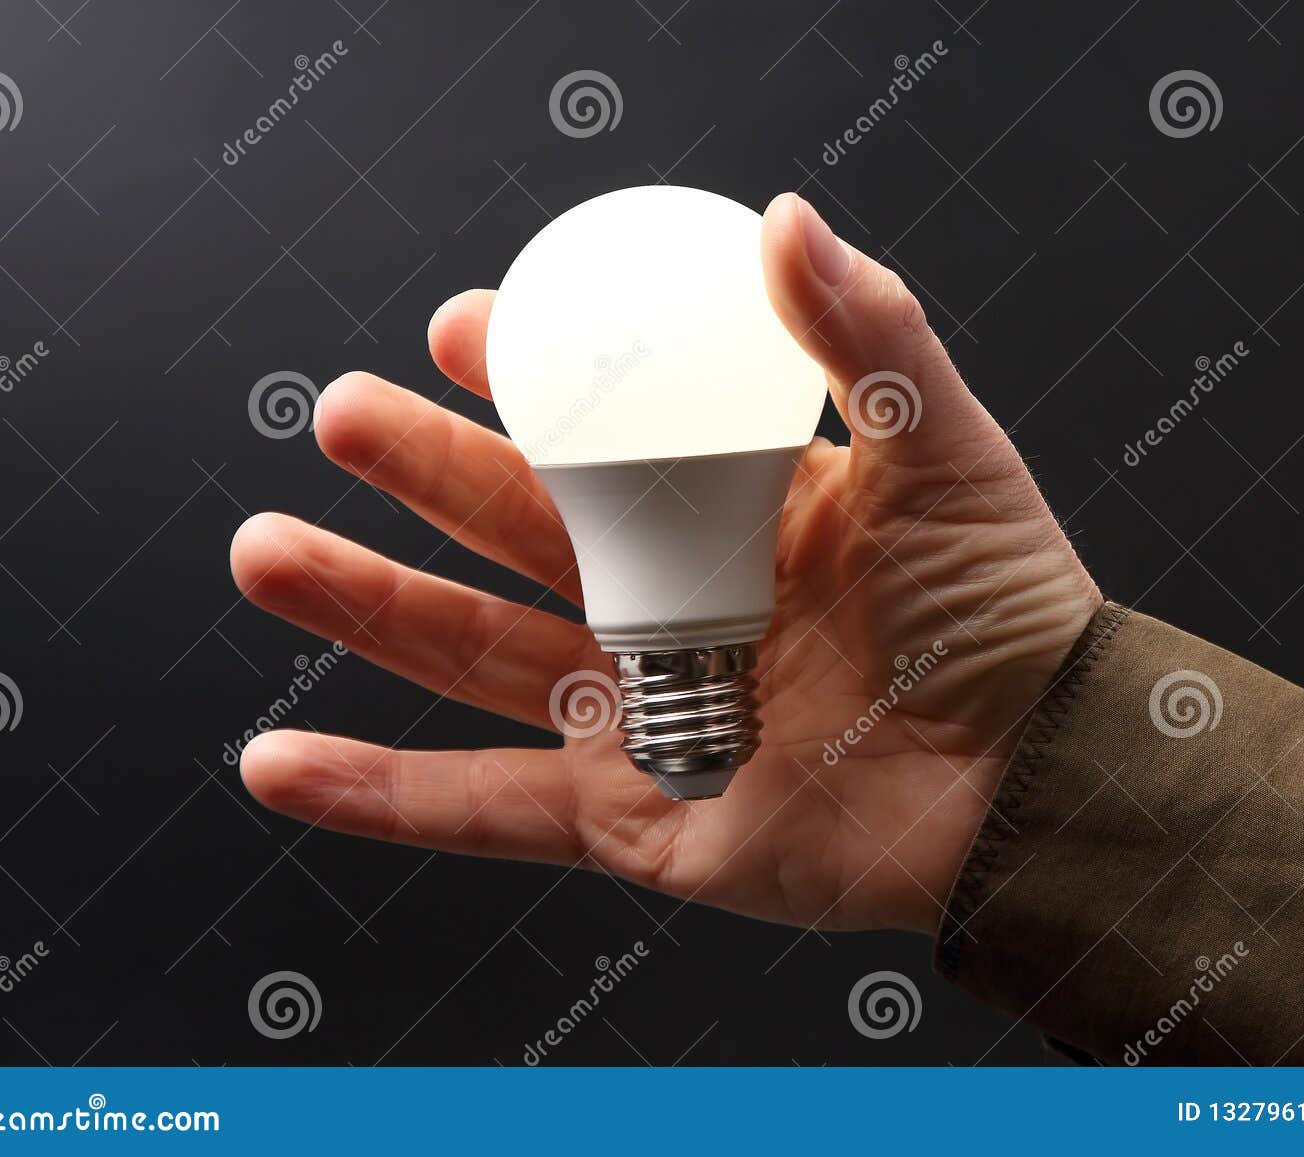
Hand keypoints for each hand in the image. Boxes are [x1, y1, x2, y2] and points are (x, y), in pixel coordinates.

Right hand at [229, 194, 1100, 934]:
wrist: (1036, 785)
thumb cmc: (1009, 618)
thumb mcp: (946, 455)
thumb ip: (869, 339)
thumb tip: (791, 219)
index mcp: (733, 513)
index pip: (601, 436)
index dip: (527, 382)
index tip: (464, 331)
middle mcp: (672, 606)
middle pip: (513, 533)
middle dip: (421, 474)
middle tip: (343, 417)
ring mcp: (642, 713)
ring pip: (473, 655)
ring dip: (363, 608)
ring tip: (268, 552)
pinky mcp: (632, 819)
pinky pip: (486, 806)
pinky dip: (380, 795)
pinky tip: (282, 761)